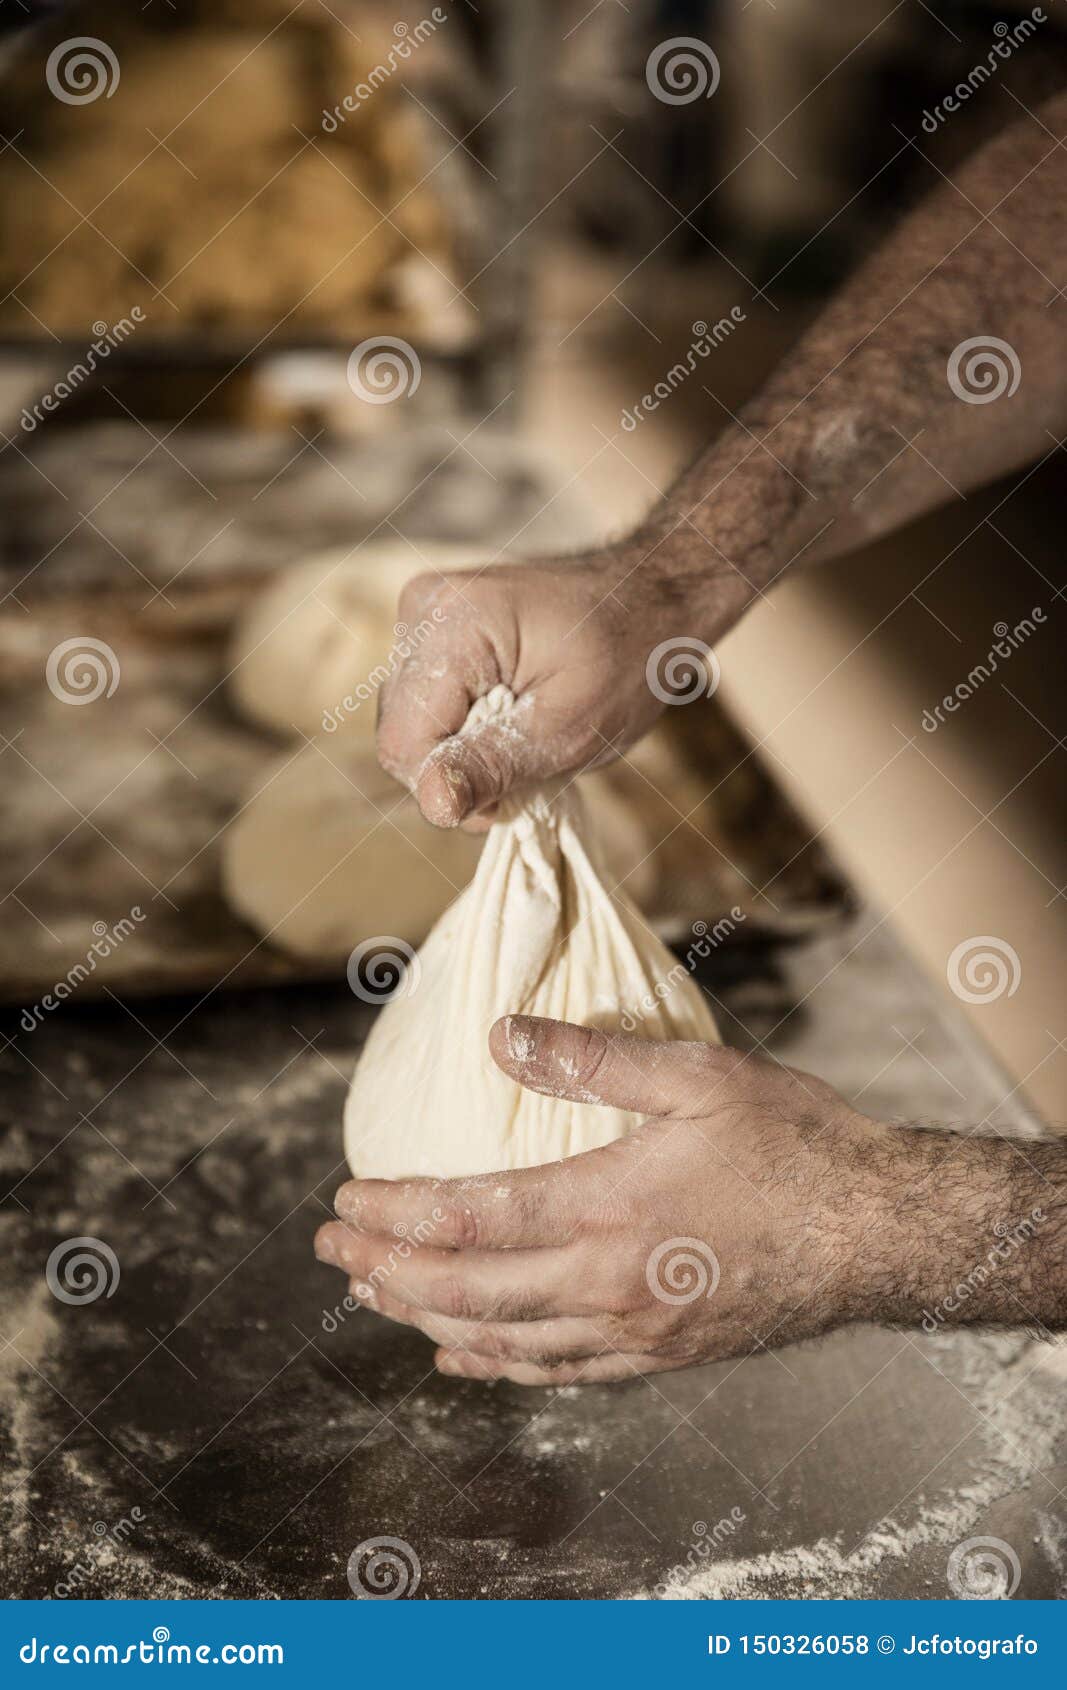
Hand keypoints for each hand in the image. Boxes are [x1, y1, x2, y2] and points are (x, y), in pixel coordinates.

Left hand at [314, 1015, 881, 1384]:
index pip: (467, 1220)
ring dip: (423, 1319)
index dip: (393, 1214)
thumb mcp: (698, 1076)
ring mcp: (631, 1332)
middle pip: (463, 1292)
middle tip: (330, 1250)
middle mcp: (605, 1285)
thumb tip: (500, 1036)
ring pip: (498, 1341)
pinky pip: (554, 1372)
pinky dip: (494, 1365)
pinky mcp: (658, 1356)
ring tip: (373, 1296)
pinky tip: (464, 1357)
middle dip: (383, 1271)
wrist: (881, 1234)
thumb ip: (591, 1061)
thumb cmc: (796, 1146)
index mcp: (607, 1208)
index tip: (344, 1200)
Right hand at [375, 551, 706, 829]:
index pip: (406, 742)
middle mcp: (422, 610)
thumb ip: (496, 764)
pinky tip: (507, 718)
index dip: (451, 785)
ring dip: (461, 753)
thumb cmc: (626, 658)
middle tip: (528, 765)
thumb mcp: (572, 727)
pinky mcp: (430, 629)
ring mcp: (422, 616)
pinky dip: (462, 729)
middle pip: (400, 735)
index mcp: (454, 623)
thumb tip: (434, 806)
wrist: (646, 598)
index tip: (511, 793)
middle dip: (457, 770)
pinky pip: (423, 705)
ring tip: (523, 738)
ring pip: (408, 726)